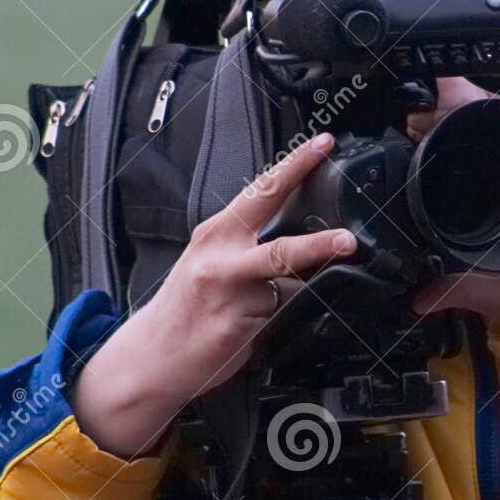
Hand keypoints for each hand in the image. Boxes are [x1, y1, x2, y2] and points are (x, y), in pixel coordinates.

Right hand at [71, 134, 354, 457]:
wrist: (150, 355)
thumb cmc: (187, 306)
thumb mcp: (211, 261)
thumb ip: (250, 246)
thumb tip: (304, 236)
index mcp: (217, 234)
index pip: (261, 191)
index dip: (296, 165)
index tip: (324, 144)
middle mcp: (221, 261)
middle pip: (280, 247)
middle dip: (319, 244)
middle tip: (349, 240)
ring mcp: (229, 298)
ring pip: (288, 292)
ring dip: (309, 291)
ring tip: (331, 277)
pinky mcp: (235, 330)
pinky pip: (282, 320)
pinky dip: (293, 319)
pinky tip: (276, 323)